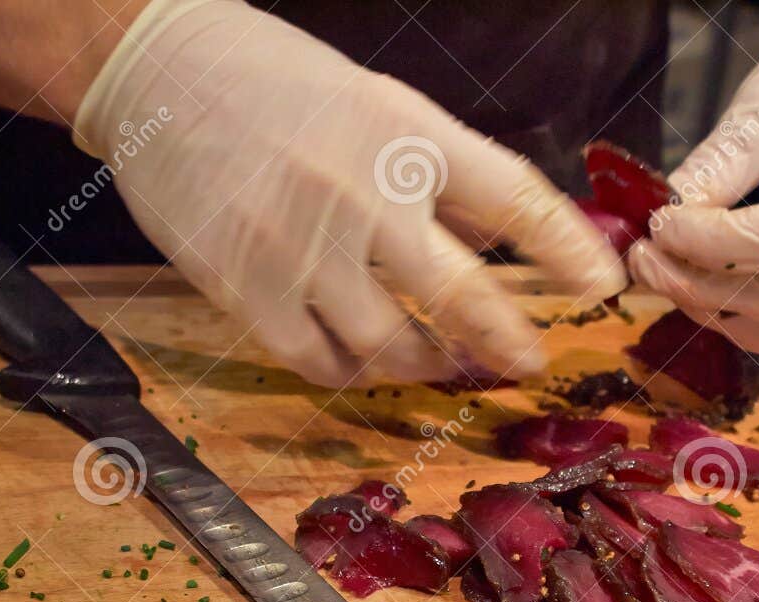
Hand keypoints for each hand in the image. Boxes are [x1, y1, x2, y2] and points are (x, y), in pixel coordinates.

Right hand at [74, 0, 624, 385]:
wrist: (157, 73)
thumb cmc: (279, 87)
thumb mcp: (378, 106)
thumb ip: (440, 178)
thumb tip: (504, 244)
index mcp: (406, 136)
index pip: (513, 198)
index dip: (566, 250)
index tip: (601, 284)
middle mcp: (362, 194)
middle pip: (462, 295)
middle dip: (508, 340)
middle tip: (527, 360)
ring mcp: (301, 249)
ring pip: (392, 346)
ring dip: (429, 362)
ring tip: (438, 358)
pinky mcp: (247, 290)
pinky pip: (321, 362)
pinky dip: (354, 372)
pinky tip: (364, 358)